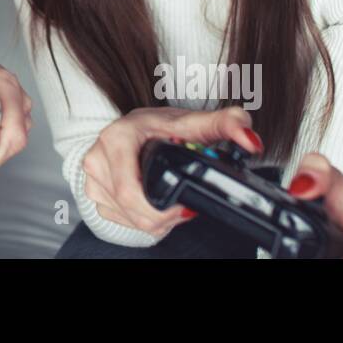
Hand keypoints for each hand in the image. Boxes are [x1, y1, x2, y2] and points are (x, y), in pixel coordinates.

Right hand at [83, 105, 261, 238]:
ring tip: (167, 195)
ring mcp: (92, 180)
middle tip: (183, 203)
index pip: (130, 190)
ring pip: (129, 219)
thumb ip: (228, 123)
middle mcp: (98, 159)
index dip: (161, 207)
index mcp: (117, 138)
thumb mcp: (193, 121)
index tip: (185, 204)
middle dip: (164, 215)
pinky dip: (142, 218)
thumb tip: (250, 139)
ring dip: (155, 218)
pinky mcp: (94, 195)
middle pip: (132, 210)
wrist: (133, 129)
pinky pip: (122, 221)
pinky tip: (152, 200)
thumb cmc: (158, 127)